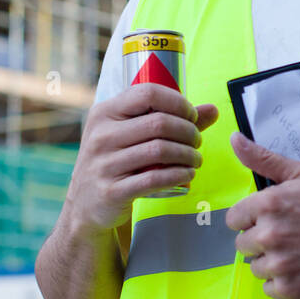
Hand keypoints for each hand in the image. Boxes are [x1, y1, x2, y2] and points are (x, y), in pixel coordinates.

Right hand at [66, 84, 218, 232]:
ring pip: (160, 150)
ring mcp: (104, 164)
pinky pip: (154, 178)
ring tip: (196, 159)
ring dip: (188, 155)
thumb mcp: (133, 136)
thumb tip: (212, 109)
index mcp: (104, 113)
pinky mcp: (111, 191)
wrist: (86, 205)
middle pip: (159, 122)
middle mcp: (101, 135)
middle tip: (197, 142)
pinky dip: (178, 175)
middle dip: (189, 131)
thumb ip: (172, 121)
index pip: (147, 93)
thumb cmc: (116, 163)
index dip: (178, 102)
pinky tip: (188, 174)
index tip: (191, 117)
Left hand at [226, 131, 299, 298]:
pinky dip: (284, 283)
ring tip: (299, 254)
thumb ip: (264, 158)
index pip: (234, 219)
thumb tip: (234, 139)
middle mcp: (269, 235)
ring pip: (256, 268)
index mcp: (268, 204)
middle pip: (242, 245)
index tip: (273, 220)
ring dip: (272, 263)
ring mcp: (279, 265)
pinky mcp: (288, 290)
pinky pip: (270, 288)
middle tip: (290, 238)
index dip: (252, 220)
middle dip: (262, 241)